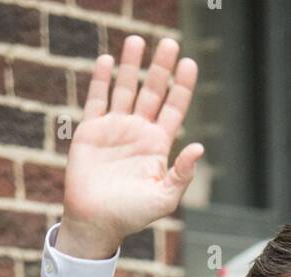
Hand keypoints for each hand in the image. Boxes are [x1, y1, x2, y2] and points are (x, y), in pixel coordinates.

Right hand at [58, 34, 203, 257]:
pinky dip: (101, 80)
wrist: (95, 222)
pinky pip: (97, 99)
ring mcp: (114, 128)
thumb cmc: (131, 215)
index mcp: (157, 146)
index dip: (181, 87)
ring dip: (131, 65)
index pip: (173, 109)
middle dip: (160, 68)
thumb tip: (199, 147)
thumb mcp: (164, 198)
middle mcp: (138, 132)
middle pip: (152, 92)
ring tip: (137, 40)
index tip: (189, 63)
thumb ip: (182, 174)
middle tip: (169, 43)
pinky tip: (108, 61)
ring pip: (125, 88)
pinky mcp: (91, 130)